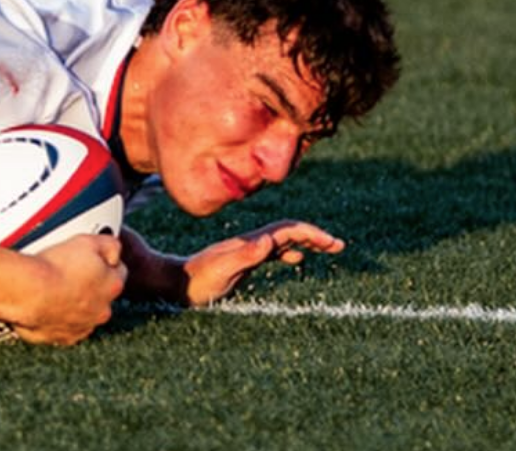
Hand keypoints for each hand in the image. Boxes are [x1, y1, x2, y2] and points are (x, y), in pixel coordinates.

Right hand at [10, 233, 127, 345]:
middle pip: (101, 295)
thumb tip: (115, 251)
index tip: (89, 257)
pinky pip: (65, 326)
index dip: (103, 261)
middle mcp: (103, 310)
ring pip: (84, 313)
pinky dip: (58, 317)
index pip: (118, 271)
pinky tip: (45, 304)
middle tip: (68, 271)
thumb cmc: (55, 266)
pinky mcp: (64, 338)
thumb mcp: (87, 242)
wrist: (28, 292)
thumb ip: (109, 245)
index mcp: (112, 285)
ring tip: (53, 288)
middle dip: (90, 285)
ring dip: (74, 302)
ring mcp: (84, 326)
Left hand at [182, 220, 342, 306]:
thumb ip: (245, 255)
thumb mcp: (222, 270)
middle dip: (314, 235)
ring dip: (305, 242)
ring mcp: (247, 250)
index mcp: (249, 243)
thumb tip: (269, 240)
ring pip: (282, 240)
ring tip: (326, 249)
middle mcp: (250, 242)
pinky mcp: (243, 261)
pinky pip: (272, 253)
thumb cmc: (198, 281)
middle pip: (287, 231)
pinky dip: (289, 252)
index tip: (331, 243)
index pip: (286, 230)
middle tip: (338, 245)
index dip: (310, 233)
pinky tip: (297, 259)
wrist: (177, 284)